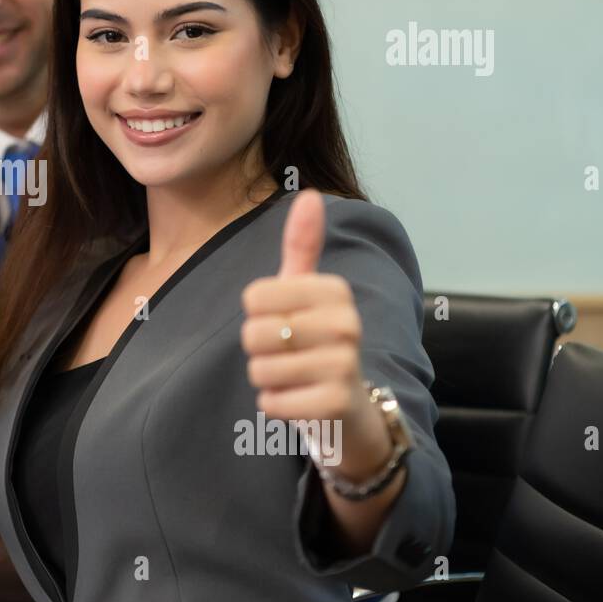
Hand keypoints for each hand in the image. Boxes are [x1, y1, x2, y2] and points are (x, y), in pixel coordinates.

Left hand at [239, 189, 389, 468]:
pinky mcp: (334, 403)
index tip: (284, 322)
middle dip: (259, 351)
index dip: (256, 315)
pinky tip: (299, 400)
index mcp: (335, 291)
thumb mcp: (307, 292)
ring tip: (296, 378)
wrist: (350, 408)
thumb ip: (302, 246)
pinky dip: (274, 404)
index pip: (253, 297)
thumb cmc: (316, 341)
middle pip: (253, 334)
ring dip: (267, 379)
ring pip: (259, 369)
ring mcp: (344, 365)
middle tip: (289, 356)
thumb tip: (308, 193)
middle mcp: (346, 323)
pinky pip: (271, 402)